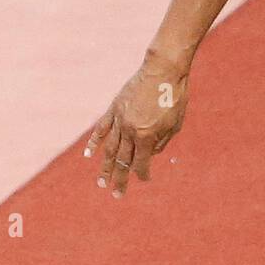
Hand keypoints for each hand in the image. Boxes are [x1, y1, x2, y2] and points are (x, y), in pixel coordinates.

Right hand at [85, 53, 188, 197]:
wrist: (164, 69)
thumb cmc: (174, 96)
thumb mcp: (175, 123)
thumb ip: (162, 141)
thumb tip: (152, 154)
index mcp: (147, 136)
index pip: (141, 162)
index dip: (142, 173)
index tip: (145, 179)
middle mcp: (130, 131)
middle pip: (123, 160)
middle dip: (120, 179)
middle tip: (116, 194)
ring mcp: (120, 119)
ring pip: (109, 148)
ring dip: (105, 167)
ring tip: (101, 182)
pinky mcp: (114, 108)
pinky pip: (101, 128)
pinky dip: (94, 142)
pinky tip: (89, 155)